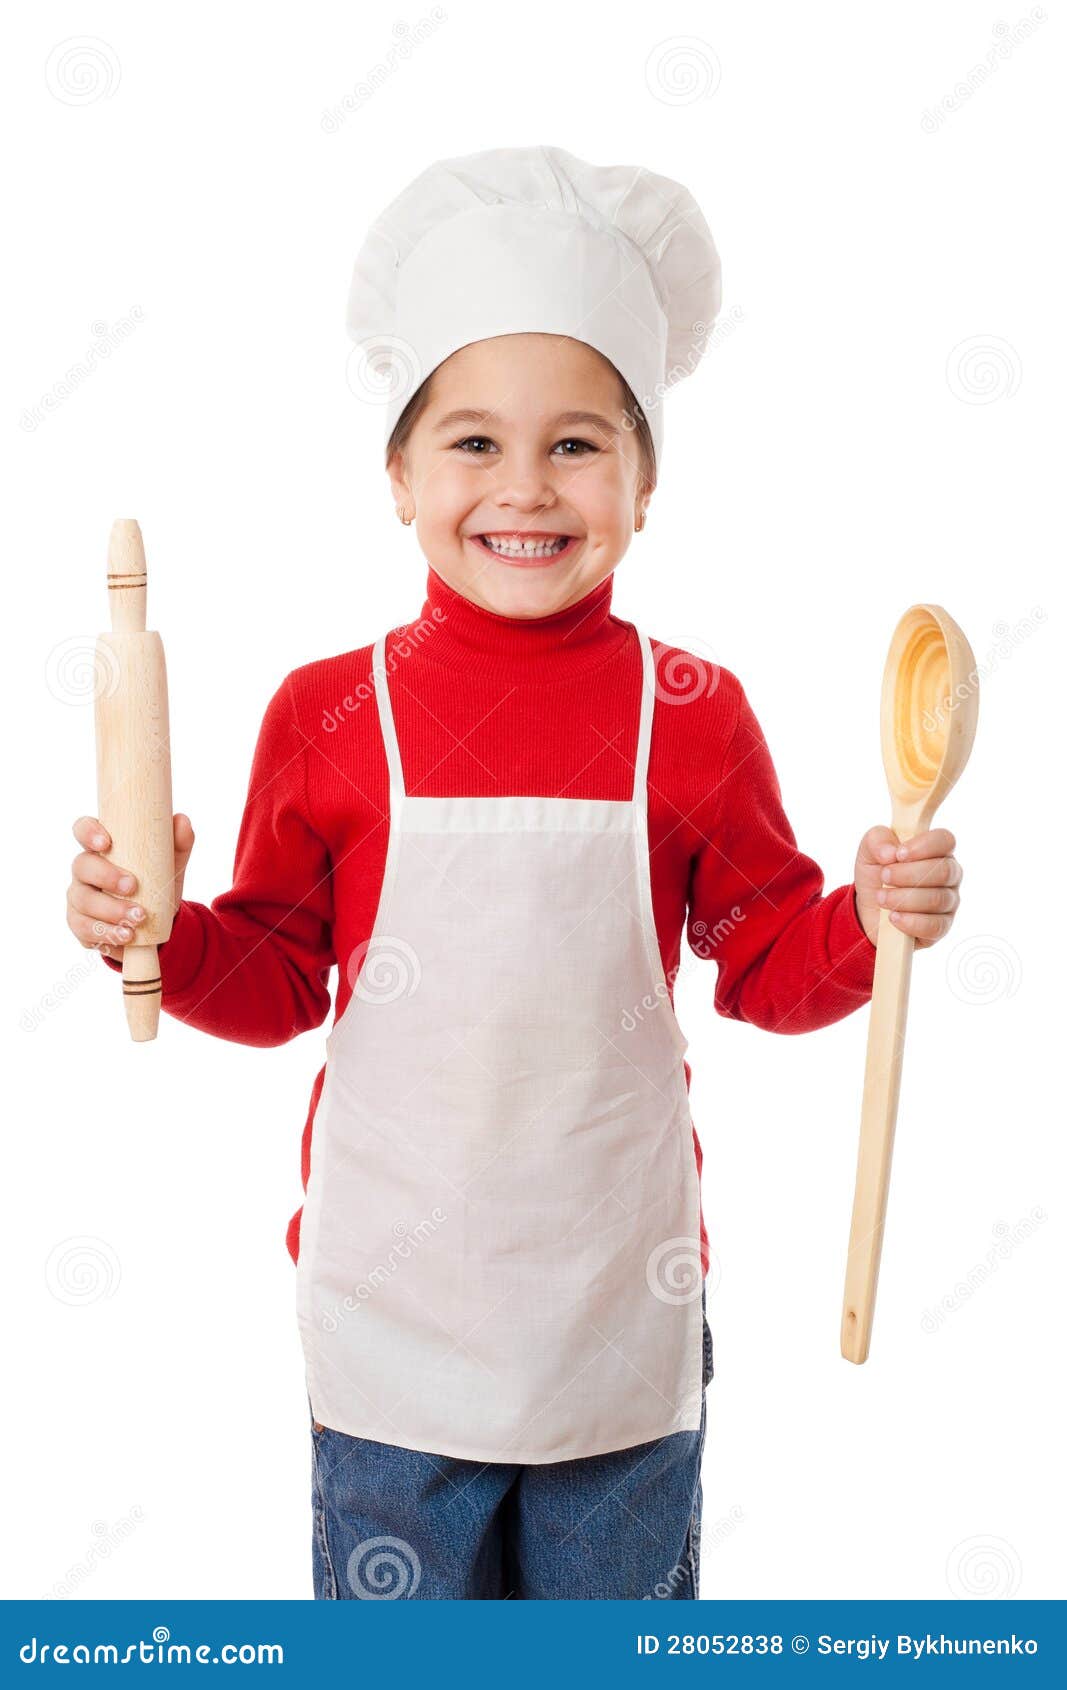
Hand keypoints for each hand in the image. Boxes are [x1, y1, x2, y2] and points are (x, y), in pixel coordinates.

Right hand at [67, 813, 194, 955]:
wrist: (157, 924)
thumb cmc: (156, 883)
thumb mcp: (170, 864)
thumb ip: (177, 843)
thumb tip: (182, 821)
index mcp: (102, 848)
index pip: (83, 829)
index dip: (89, 832)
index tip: (106, 842)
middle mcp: (85, 870)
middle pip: (81, 866)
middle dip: (106, 876)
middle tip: (132, 886)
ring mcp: (79, 897)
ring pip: (83, 901)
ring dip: (111, 910)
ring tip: (138, 919)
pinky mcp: (80, 924)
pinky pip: (84, 928)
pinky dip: (107, 933)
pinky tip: (126, 935)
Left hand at [854, 825, 961, 949]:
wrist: (869, 908)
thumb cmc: (876, 873)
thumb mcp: (869, 850)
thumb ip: (877, 839)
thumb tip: (890, 852)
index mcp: (936, 850)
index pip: (945, 840)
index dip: (924, 846)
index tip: (899, 854)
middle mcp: (949, 875)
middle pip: (944, 871)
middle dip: (908, 874)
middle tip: (884, 876)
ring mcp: (948, 902)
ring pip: (937, 899)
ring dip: (903, 898)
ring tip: (881, 898)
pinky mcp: (941, 927)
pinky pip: (934, 926)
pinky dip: (910, 922)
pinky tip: (893, 917)